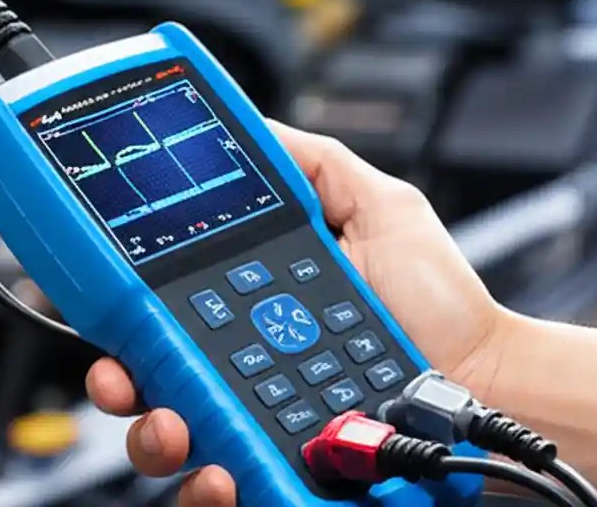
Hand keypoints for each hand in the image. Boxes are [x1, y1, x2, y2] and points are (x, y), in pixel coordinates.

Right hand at [85, 121, 509, 505]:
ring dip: (151, 437)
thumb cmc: (440, 303)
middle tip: (126, 378)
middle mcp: (237, 364)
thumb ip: (313, 166)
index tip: (108, 313)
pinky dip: (204, 487)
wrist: (488, 378)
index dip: (119, 313)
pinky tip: (224, 472)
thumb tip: (247, 126)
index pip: (158, 309)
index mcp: (242, 303)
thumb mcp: (379, 207)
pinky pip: (218, 487)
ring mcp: (256, 419)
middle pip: (142, 379)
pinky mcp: (280, 467)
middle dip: (116, 381)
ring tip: (180, 428)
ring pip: (165, 441)